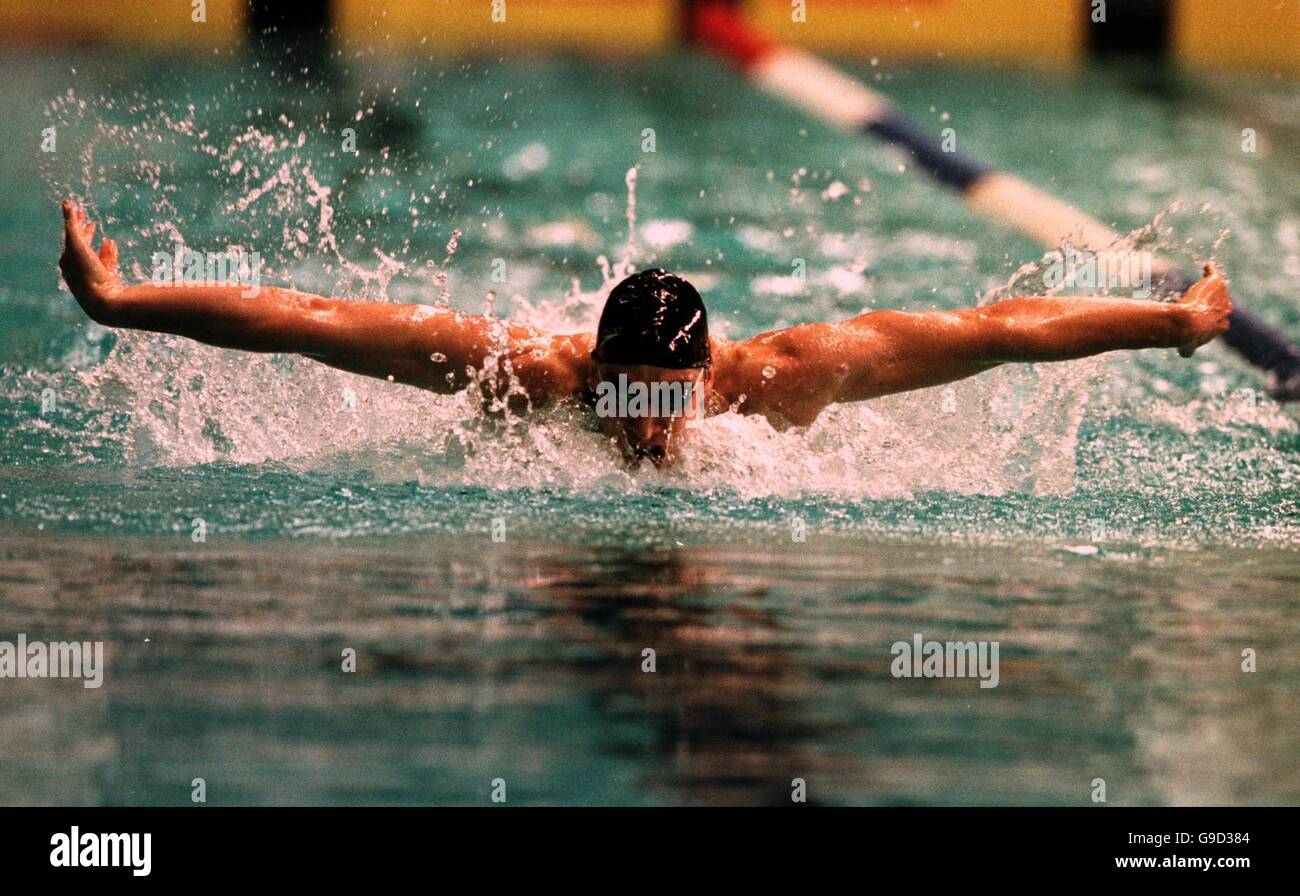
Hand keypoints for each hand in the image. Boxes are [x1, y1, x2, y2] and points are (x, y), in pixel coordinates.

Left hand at [59, 200, 122, 322]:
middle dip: (84, 233)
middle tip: (88, 220)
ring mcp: (93, 276)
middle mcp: (78, 269)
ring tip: (105, 237)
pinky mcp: (107, 282)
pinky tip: (112, 245)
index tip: (78, 210)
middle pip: (80, 247)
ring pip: (95, 256)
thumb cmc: (86, 272)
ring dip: (98, 244)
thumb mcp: (76, 243)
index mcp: (67, 260)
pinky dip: (109, 253)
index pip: (69, 236)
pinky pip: (107, 264)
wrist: (102, 301)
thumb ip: (72, 222)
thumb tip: (66, 202)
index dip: (73, 222)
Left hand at [1175, 264, 1230, 357]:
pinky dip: (1210, 270)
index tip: (1206, 314)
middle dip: (1216, 300)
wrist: (1186, 323)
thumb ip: (1188, 350)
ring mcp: (1222, 295)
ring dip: (1210, 285)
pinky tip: (1206, 267)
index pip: (1221, 319)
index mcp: (1221, 325)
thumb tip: (1186, 355)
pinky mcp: (1216, 283)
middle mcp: (1225, 309)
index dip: (1213, 316)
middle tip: (1205, 298)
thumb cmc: (1186, 336)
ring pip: (1217, 288)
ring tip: (1204, 280)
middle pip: (1222, 302)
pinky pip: (1214, 274)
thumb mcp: (1187, 347)